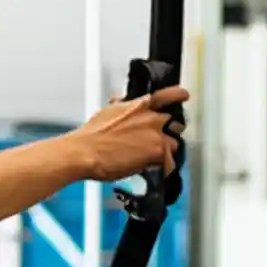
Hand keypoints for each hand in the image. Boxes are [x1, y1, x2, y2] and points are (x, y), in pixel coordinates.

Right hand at [72, 86, 189, 180]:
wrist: (84, 152)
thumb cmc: (90, 137)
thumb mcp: (106, 113)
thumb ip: (122, 108)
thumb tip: (121, 104)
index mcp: (138, 105)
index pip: (168, 95)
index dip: (178, 95)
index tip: (183, 96)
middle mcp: (151, 117)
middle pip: (174, 124)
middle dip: (169, 132)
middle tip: (156, 141)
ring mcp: (156, 135)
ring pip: (173, 144)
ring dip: (165, 151)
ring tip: (151, 159)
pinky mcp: (156, 152)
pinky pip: (170, 163)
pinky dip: (165, 169)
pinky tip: (157, 172)